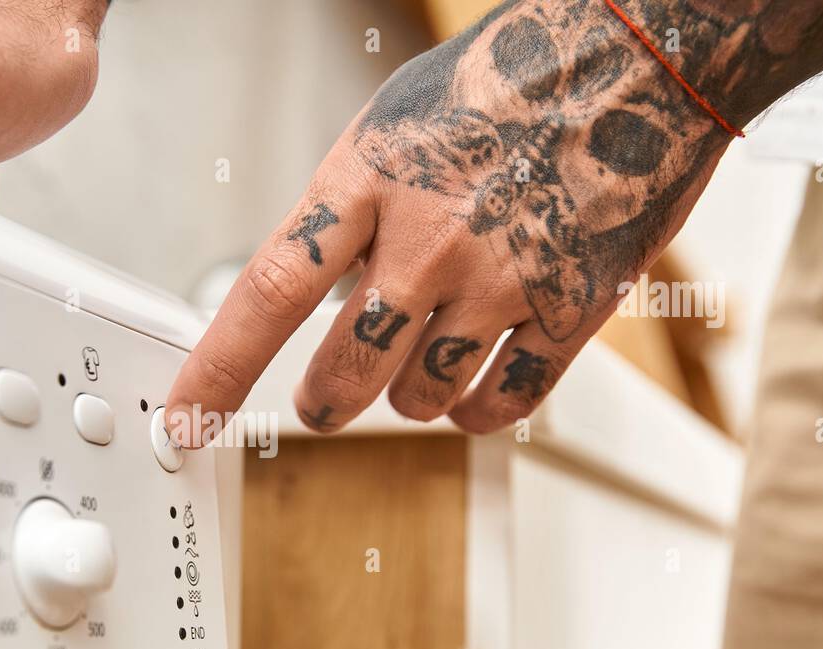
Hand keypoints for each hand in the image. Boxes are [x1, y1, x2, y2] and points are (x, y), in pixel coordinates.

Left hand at [166, 0, 740, 438]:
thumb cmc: (507, 81)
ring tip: (422, 360)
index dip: (219, 368)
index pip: (270, 292)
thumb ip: (348, 212)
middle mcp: (428, 240)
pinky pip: (499, 406)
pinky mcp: (568, 311)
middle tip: (323, 402)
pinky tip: (472, 385)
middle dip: (323, 403)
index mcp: (368, 180)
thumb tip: (310, 290)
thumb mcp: (392, 126)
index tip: (188, 417)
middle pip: (345, 370)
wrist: (634, 57)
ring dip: (407, 399)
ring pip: (420, 401)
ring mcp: (501, 281)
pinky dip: (474, 412)